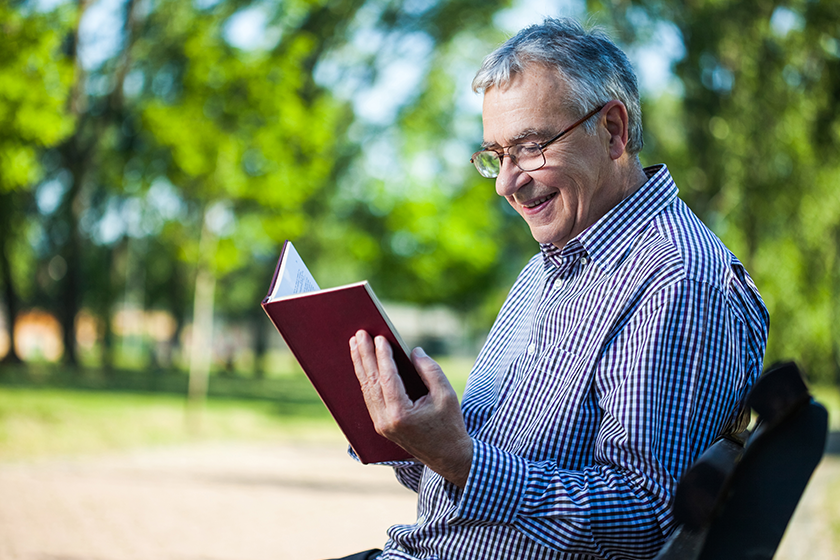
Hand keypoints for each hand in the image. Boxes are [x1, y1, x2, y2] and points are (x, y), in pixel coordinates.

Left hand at [349, 330, 472, 487]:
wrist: (449, 458)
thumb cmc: (450, 425)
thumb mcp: (446, 395)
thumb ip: (429, 370)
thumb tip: (413, 351)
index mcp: (401, 414)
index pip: (387, 378)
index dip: (382, 356)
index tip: (378, 337)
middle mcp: (386, 421)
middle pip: (371, 381)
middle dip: (364, 355)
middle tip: (359, 334)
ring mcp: (381, 425)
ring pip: (367, 389)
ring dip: (361, 365)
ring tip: (355, 344)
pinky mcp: (381, 426)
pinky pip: (370, 398)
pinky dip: (366, 379)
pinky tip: (363, 365)